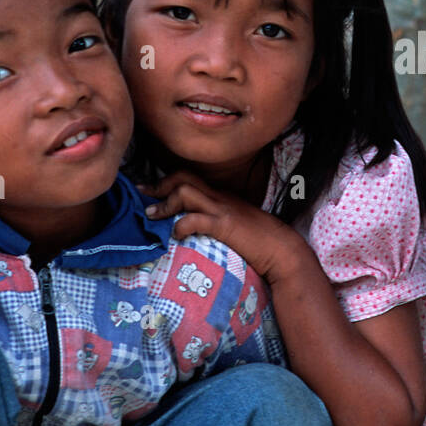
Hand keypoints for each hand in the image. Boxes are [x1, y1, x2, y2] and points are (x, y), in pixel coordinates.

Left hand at [141, 171, 305, 282]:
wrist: (282, 249)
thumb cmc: (259, 241)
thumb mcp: (234, 225)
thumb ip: (215, 221)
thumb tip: (192, 227)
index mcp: (220, 196)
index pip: (189, 178)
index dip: (164, 182)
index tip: (146, 190)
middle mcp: (219, 197)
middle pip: (183, 176)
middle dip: (158, 186)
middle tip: (143, 199)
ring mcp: (222, 209)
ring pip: (185, 191)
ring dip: (165, 203)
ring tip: (153, 217)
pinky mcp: (225, 225)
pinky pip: (196, 219)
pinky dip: (180, 225)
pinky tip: (176, 235)